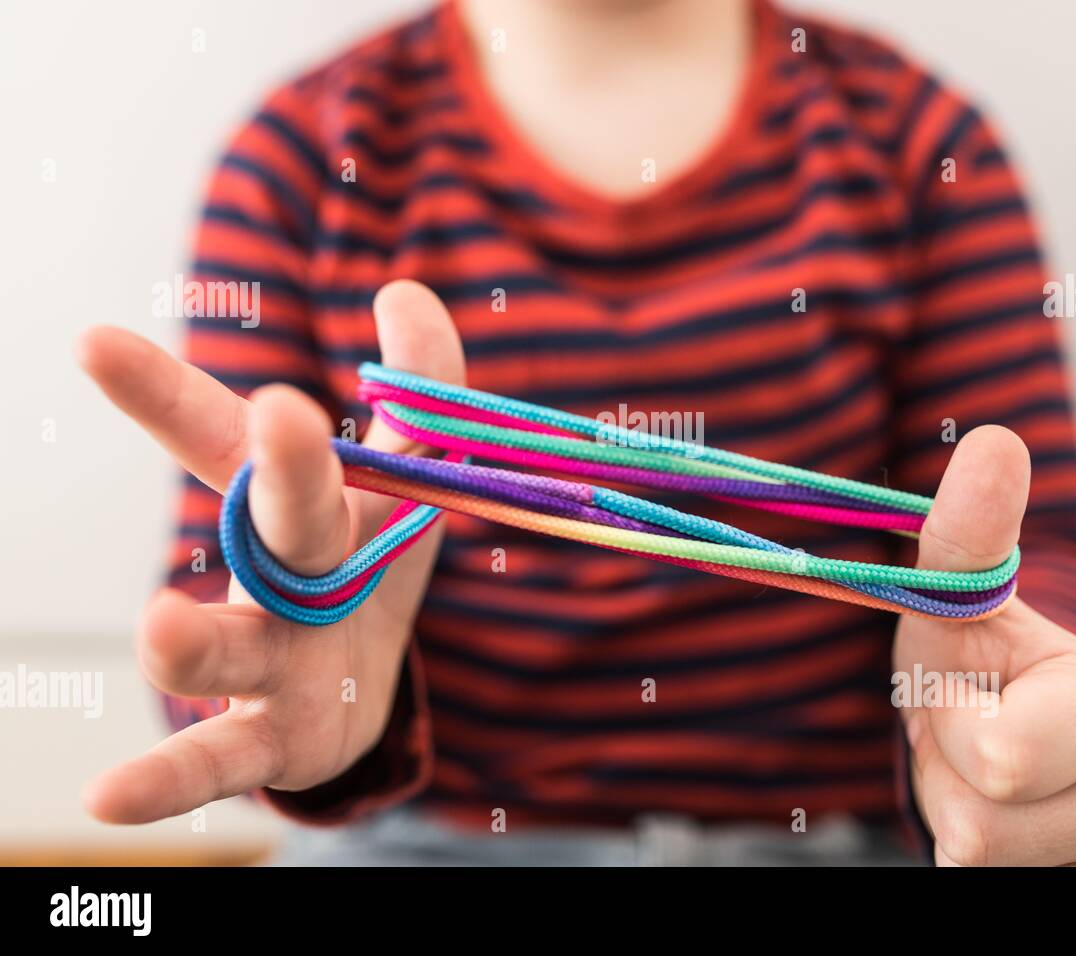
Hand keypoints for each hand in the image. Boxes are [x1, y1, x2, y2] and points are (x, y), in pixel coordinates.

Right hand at [76, 281, 464, 822]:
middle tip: (284, 413)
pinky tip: (102, 798)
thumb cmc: (367, 560)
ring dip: (195, 637)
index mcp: (302, 501)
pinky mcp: (275, 733)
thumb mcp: (413, 474)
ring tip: (160, 627)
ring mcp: (268, 654)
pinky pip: (219, 758)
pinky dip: (166, 777)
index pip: (238, 432)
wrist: (358, 685)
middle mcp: (275, 570)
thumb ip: (420, 387)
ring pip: (231, 642)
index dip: (172, 389)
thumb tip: (401, 292)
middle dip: (286, 468)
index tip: (93, 342)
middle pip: (282, 517)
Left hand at [893, 426, 1075, 864]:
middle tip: (963, 736)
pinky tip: (993, 818)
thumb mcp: (963, 608)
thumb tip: (994, 441)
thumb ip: (969, 537)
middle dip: (946, 774)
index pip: (999, 758)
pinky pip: (985, 887)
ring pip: (975, 861)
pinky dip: (970, 853)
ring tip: (976, 774)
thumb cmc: (987, 671)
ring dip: (952, 812)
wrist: (1013, 745)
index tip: (965, 694)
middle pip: (980, 825)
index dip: (949, 722)